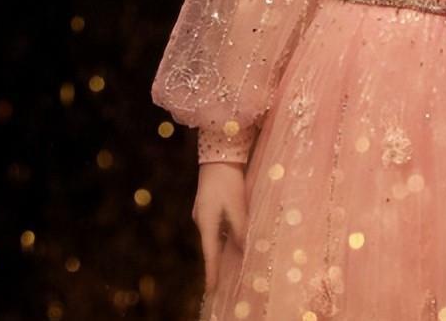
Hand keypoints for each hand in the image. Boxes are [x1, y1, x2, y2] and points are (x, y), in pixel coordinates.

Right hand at [193, 161, 247, 295]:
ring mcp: (203, 211)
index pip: (209, 254)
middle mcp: (201, 219)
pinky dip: (225, 233)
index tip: (211, 291)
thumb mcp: (237, 206)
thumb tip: (244, 250)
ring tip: (232, 261)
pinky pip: (217, 225)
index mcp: (206, 222)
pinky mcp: (209, 204)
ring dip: (223, 246)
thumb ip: (240, 229)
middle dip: (218, 262)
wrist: (218, 155)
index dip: (212, 273)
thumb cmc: (228, 181)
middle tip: (224, 280)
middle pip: (211, 246)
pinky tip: (234, 236)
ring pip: (215, 235)